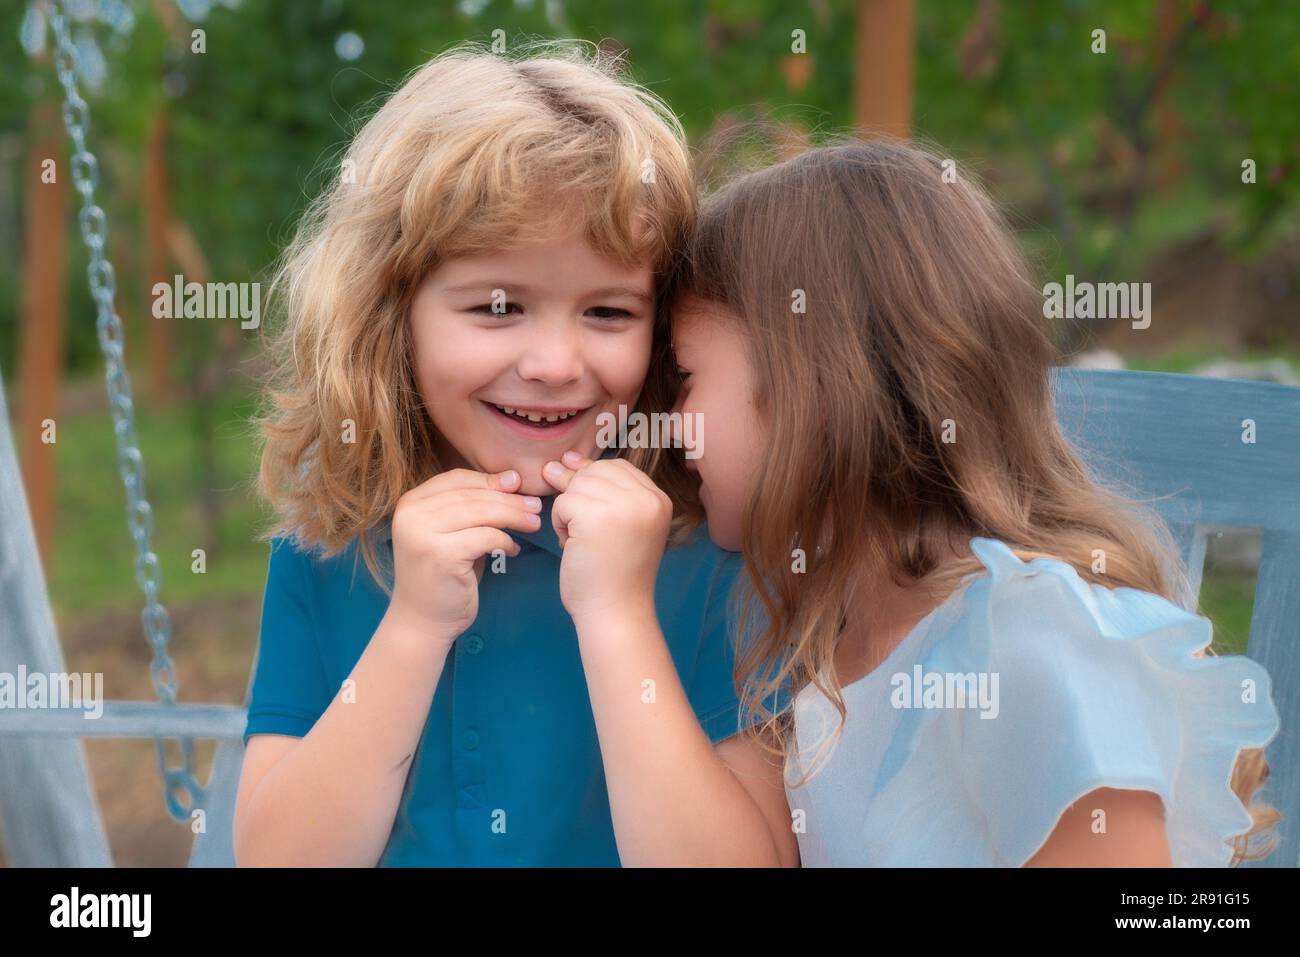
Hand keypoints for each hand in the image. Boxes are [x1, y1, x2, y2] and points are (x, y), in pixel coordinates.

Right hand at [388, 468, 541, 643]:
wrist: (423, 621)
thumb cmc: (443, 576)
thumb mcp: (453, 533)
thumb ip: (472, 507)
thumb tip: (511, 478)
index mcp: (410, 503)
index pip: (457, 478)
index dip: (490, 479)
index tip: (518, 483)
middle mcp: (411, 514)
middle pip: (472, 495)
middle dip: (509, 499)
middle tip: (536, 505)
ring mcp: (422, 533)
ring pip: (481, 513)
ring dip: (513, 516)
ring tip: (533, 522)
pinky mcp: (441, 553)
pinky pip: (486, 537)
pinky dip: (505, 541)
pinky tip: (513, 549)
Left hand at [543, 451, 671, 624]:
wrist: (615, 613)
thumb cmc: (614, 574)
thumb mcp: (616, 524)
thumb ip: (599, 490)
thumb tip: (564, 460)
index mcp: (659, 499)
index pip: (618, 467)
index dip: (593, 480)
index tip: (586, 511)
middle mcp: (647, 498)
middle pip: (597, 471)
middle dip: (579, 495)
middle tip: (582, 530)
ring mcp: (624, 506)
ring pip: (577, 485)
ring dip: (568, 511)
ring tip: (579, 540)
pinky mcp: (596, 516)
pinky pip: (563, 502)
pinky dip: (559, 524)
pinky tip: (571, 545)